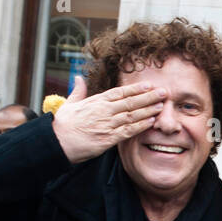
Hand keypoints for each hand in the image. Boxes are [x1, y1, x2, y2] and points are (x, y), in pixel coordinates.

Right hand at [51, 76, 166, 163]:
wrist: (56, 142)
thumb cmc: (62, 124)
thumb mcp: (69, 103)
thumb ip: (78, 91)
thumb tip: (77, 78)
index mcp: (96, 101)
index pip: (120, 92)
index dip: (135, 89)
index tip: (148, 85)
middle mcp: (103, 111)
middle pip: (130, 102)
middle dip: (148, 97)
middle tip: (164, 92)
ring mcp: (107, 124)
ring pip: (132, 115)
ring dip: (148, 110)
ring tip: (161, 105)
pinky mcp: (108, 138)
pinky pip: (128, 131)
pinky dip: (140, 126)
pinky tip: (151, 121)